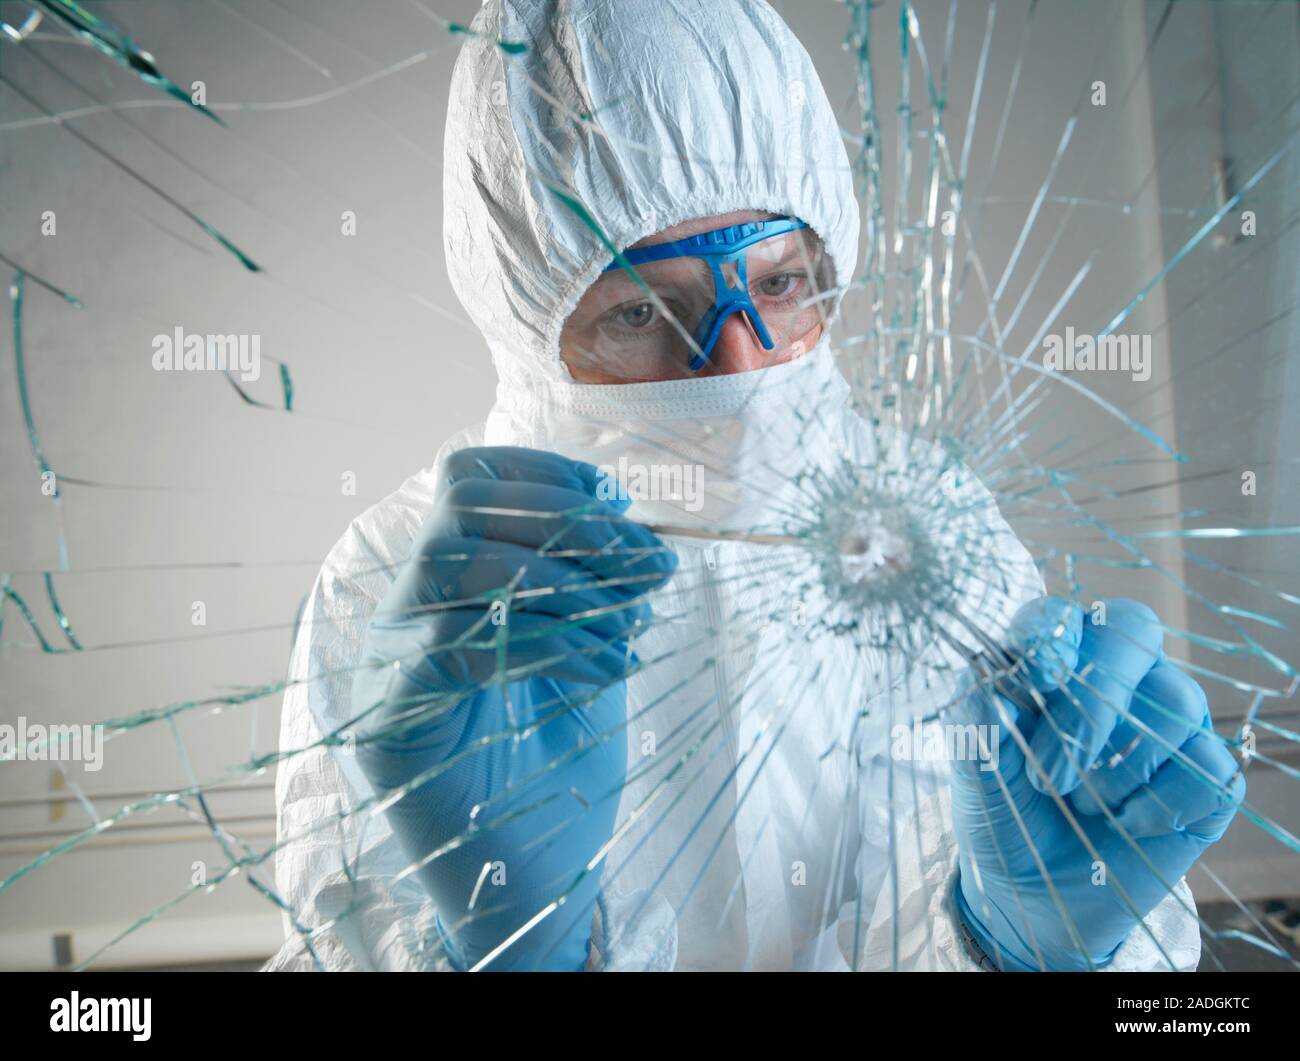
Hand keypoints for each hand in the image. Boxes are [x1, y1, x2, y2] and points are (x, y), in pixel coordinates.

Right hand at [351, 446, 675, 969]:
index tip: (621, 502)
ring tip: (629, 625)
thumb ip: (597, 590)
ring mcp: (392, 662)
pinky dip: (546, 641)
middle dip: (567, 519)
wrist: (535, 881)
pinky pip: (455, 642)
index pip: (469, 479)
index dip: (547, 474)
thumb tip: (627, 521)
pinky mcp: (393, 720)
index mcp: (452, 585)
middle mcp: (410, 611)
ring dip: (562, 581)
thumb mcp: (592, 656)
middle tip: (645, 563)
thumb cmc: (560, 769)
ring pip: (452, 561)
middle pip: (458, 504)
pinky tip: (603, 668)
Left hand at [950, 597, 1243, 970]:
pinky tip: (1125, 823)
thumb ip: (977, 716)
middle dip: (1093, 703)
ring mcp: (1168, 723)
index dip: (1054, 635)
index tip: (1040, 675)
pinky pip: (1209, 768)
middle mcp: (1118, 676)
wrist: (1031, 890)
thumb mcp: (973, 768)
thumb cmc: (1002, 810)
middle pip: (1134, 632)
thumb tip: (992, 676)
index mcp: (1055, 659)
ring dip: (1122, 764)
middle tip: (1049, 771)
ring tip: (1080, 802)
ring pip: (1178, 701)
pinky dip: (1163, 803)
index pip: (1062, 615)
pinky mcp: (1204, 778)